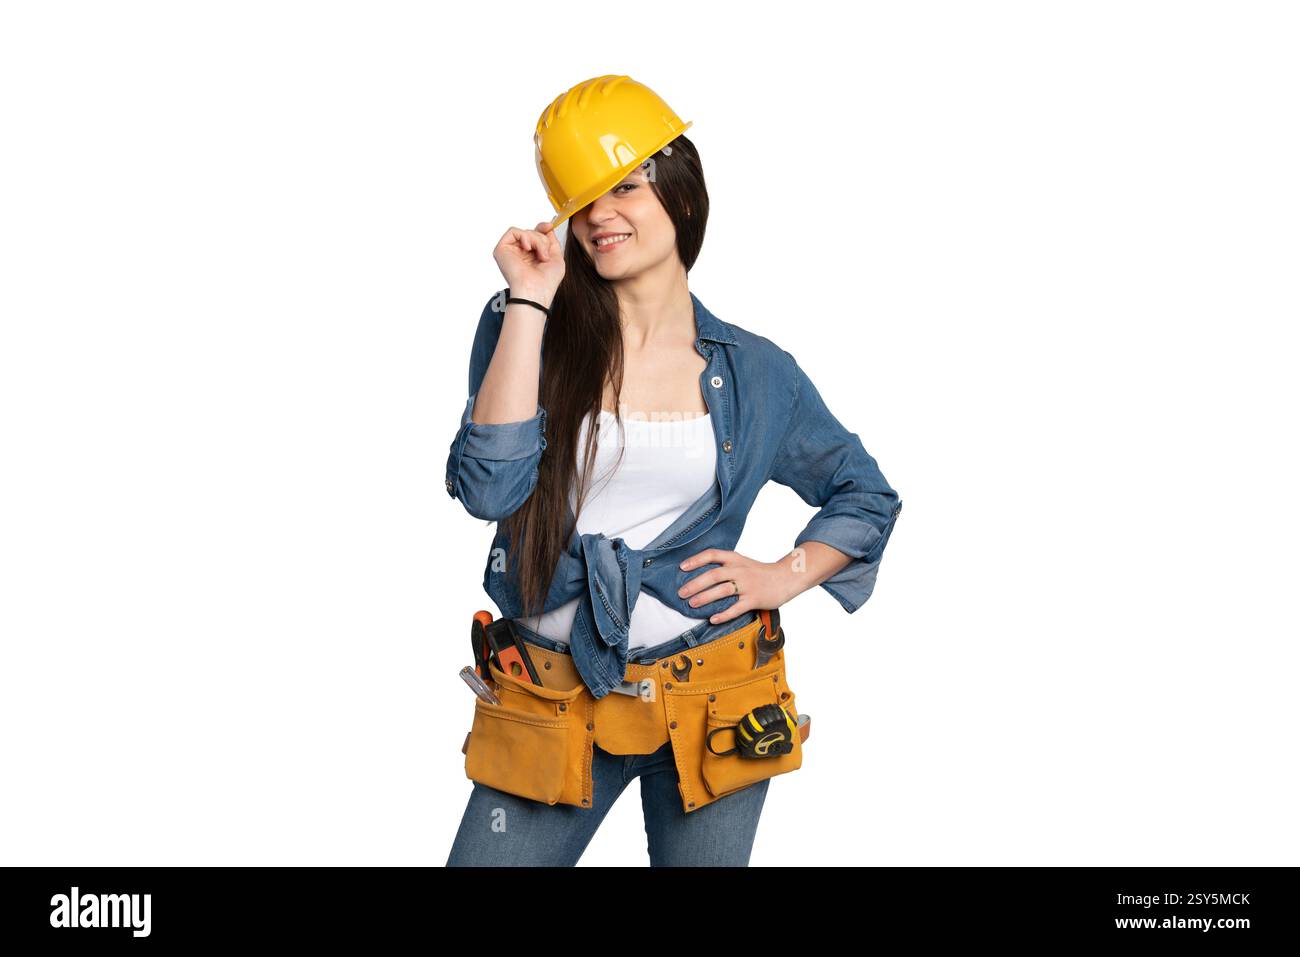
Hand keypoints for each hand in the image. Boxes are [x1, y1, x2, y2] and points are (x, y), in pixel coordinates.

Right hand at [494, 221, 564, 303]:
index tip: (549, 226)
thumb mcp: (557, 258)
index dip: (542, 229)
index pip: (534, 236)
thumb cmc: (546, 282)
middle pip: (532, 233)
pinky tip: (527, 248)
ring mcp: (510, 252)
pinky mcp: (501, 249)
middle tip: (545, 255)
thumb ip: (552, 241)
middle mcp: (520, 254)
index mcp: (531, 257)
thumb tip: (547, 226)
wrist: (536, 292)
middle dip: (542, 240)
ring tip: (540, 256)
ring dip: (537, 241)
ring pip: (525, 232)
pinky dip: (524, 237)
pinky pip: (513, 231)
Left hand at [676, 548, 793, 624]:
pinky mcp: (754, 600)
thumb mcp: (742, 562)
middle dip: (695, 584)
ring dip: (705, 597)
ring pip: (723, 590)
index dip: (696, 560)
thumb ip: (724, 566)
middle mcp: (740, 570)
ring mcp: (747, 585)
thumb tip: (699, 575)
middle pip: (714, 575)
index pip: (712, 554)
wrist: (785, 578)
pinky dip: (723, 614)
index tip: (682, 567)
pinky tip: (712, 619)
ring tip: (692, 604)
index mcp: (735, 559)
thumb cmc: (759, 572)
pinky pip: (736, 608)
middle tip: (681, 593)